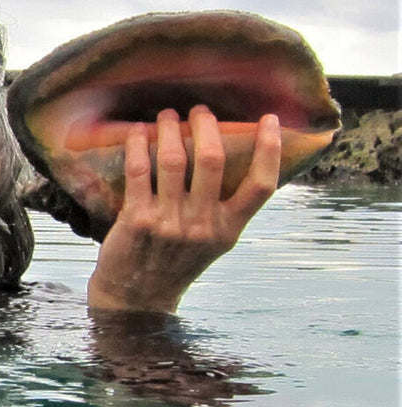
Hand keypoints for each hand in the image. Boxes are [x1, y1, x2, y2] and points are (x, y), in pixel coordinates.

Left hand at [89, 105, 280, 312]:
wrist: (136, 296)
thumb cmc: (176, 261)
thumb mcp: (212, 241)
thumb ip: (224, 207)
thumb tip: (233, 157)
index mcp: (229, 230)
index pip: (261, 186)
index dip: (269, 149)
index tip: (269, 120)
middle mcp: (203, 226)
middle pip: (213, 161)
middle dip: (206, 126)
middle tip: (199, 110)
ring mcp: (170, 223)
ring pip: (175, 160)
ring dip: (170, 128)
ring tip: (166, 115)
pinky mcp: (138, 219)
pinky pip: (140, 170)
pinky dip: (138, 145)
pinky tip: (138, 133)